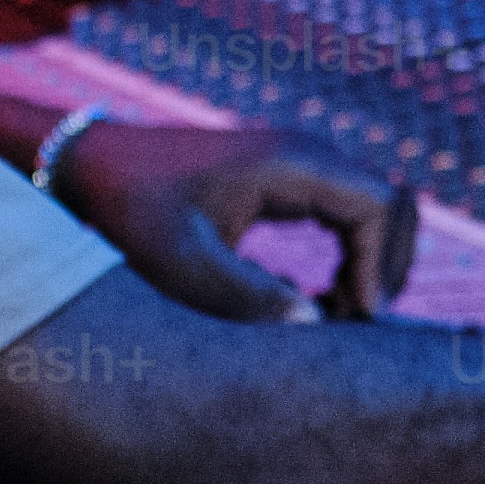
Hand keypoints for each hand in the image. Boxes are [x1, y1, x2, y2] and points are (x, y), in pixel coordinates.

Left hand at [48, 121, 417, 323]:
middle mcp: (304, 155)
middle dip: (388, 266)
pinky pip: (345, 215)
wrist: (92, 166)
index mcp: (290, 163)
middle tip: (358, 323)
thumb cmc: (131, 210)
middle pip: (393, 205)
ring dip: (371, 263)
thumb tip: (316, 328)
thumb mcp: (182, 263)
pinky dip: (349, 256)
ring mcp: (297, 165)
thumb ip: (247, 298)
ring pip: (374, 211)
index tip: (357, 316)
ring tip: (337, 316)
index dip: (382, 265)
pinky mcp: (284, 182)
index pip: (380, 206)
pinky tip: (316, 300)